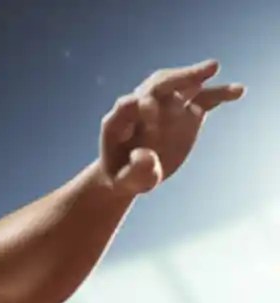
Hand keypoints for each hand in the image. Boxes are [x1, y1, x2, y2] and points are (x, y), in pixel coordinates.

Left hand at [99, 59, 244, 195]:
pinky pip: (202, 99)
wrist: (132, 175)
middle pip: (154, 87)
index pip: (124, 108)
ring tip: (213, 67)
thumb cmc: (124, 179)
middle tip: (193, 76)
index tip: (146, 109)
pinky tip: (238, 91)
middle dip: (171, 80)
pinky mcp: (184, 112)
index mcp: (117, 124)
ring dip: (194, 76)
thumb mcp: (125, 183)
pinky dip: (218, 93)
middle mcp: (140, 108)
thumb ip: (134, 172)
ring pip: (179, 86)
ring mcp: (164, 107)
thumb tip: (147, 157)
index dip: (134, 106)